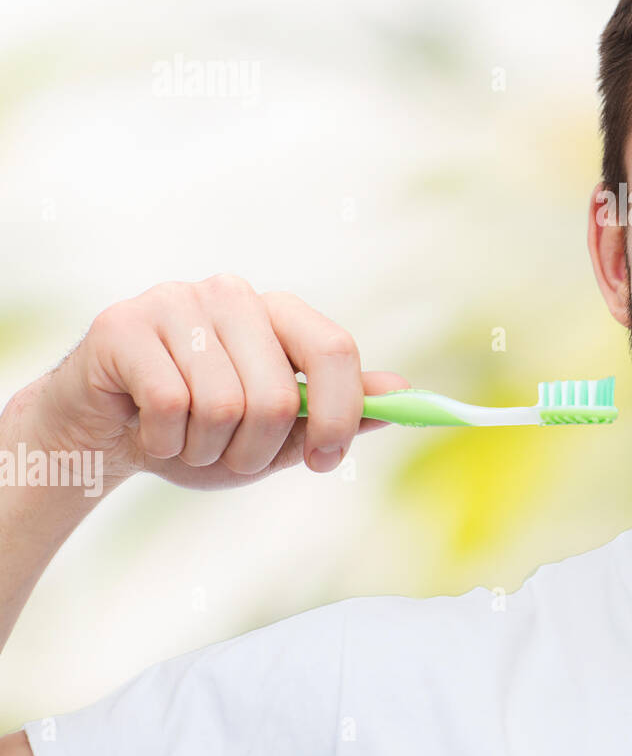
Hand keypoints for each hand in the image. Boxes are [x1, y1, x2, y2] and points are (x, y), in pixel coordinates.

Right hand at [23, 274, 407, 490]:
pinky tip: (148, 429)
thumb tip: (404, 394)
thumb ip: (339, 411)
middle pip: (278, 394)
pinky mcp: (125, 324)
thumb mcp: (277, 431)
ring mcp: (177, 301)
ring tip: (185, 441)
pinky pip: (170, 405)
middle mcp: (233, 295)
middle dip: (255, 451)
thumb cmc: (198, 430)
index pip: (334, 348)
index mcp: (278, 312)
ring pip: (222, 406)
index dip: (342, 412)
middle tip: (227, 458)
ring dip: (204, 451)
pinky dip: (163, 441)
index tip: (326, 461)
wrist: (102, 432)